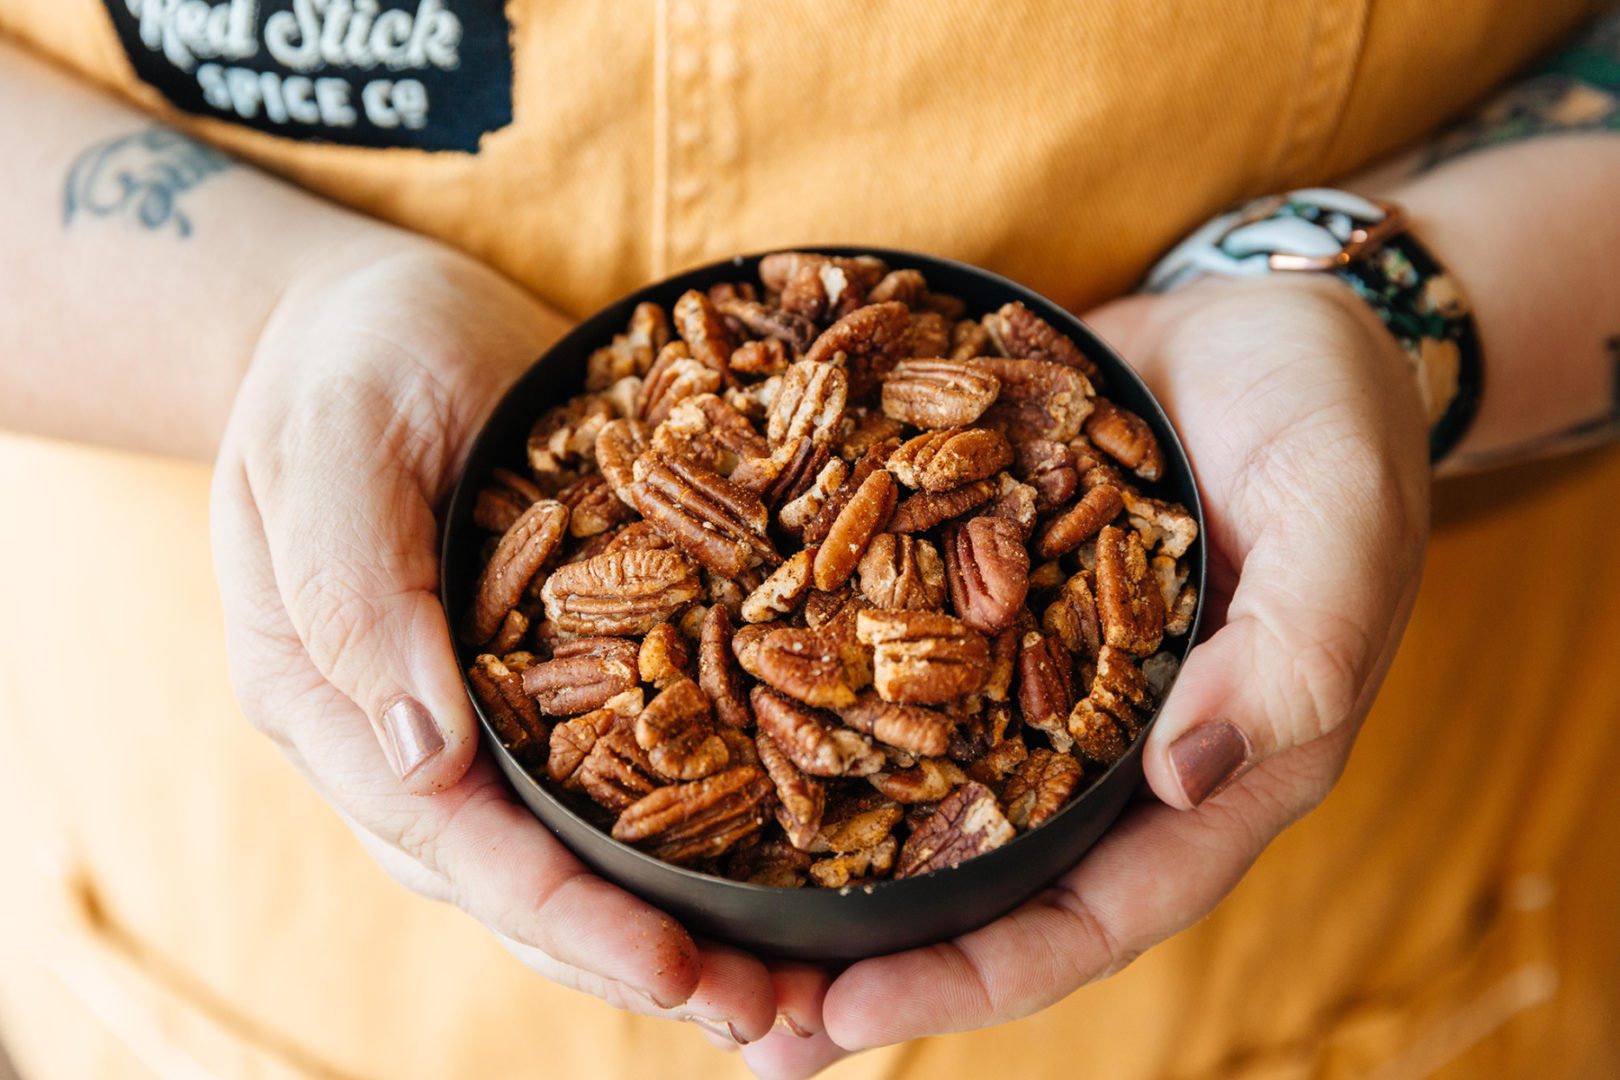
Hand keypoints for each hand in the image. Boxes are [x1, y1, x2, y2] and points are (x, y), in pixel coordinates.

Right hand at [210, 243, 783, 1042]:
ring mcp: (478, 712)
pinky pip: (613, 771)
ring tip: (790, 990)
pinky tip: (775, 866)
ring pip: (571, 852)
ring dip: (673, 926)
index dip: (564, 914)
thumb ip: (355, 591)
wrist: (376, 316)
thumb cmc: (340, 360)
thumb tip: (422, 758)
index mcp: (331, 700)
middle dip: (639, 958)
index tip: (676, 969)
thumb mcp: (326, 439)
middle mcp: (405, 735)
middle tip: (771, 1020)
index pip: (452, 841)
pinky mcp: (545, 673)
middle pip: (521, 880)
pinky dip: (685, 829)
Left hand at [744, 273, 1431, 1076]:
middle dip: (866, 958)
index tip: (845, 1008)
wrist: (1261, 316)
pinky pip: (888, 676)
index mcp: (1209, 769)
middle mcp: (1102, 751)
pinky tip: (711, 731)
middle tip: (743, 1023)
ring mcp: (1029, 681)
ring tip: (690, 926)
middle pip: (979, 889)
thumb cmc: (1331, 416)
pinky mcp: (976, 603)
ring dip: (817, 867)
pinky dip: (809, 716)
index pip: (1090, 917)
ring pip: (917, 800)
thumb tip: (1190, 775)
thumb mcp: (1343, 521)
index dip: (973, 976)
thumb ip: (1298, 652)